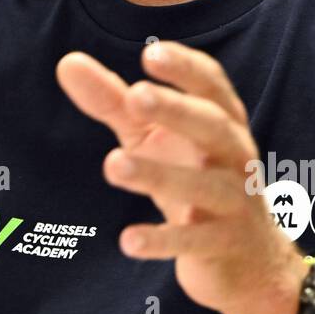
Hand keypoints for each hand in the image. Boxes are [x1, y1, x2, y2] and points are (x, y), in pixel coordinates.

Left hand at [56, 41, 303, 313]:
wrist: (248, 260)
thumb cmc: (194, 178)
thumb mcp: (152, 136)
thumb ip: (113, 101)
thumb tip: (66, 63)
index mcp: (222, 121)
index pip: (212, 85)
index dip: (185, 68)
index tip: (151, 53)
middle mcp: (236, 155)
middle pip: (213, 126)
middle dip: (177, 110)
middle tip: (135, 96)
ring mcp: (236, 201)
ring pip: (205, 185)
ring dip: (159, 174)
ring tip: (113, 165)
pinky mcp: (225, 244)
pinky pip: (195, 241)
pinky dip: (163, 240)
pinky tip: (128, 239)